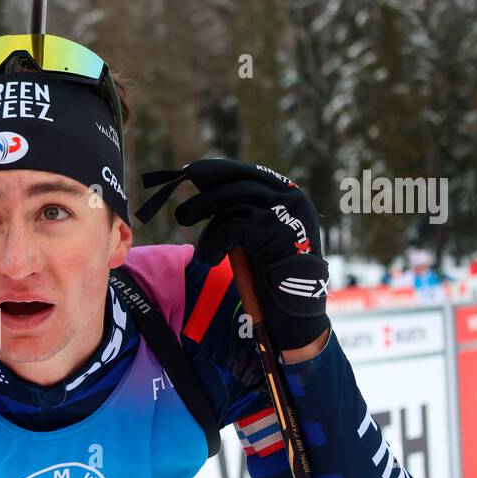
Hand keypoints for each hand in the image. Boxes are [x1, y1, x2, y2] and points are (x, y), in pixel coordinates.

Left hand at [162, 159, 329, 350]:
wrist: (295, 305)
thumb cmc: (272, 271)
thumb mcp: (259, 234)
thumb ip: (244, 211)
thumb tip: (206, 191)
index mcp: (290, 194)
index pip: (250, 173)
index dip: (219, 172)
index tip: (192, 174)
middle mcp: (291, 198)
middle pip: (237, 186)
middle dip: (204, 200)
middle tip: (181, 216)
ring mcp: (284, 212)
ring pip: (230, 209)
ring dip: (209, 233)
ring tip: (203, 253)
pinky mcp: (273, 230)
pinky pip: (229, 229)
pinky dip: (213, 245)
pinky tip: (210, 261)